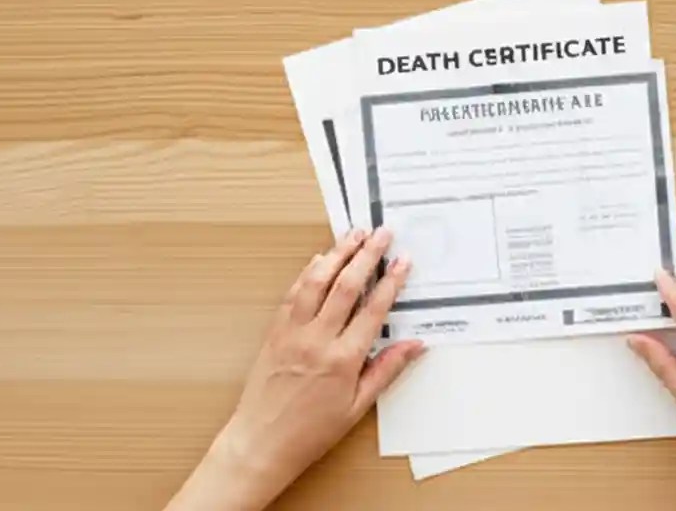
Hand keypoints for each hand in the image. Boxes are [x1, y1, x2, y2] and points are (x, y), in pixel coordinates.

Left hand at [166, 228, 423, 510]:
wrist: (261, 442)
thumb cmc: (310, 431)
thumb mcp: (357, 407)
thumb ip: (386, 370)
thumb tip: (415, 346)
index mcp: (342, 360)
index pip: (373, 309)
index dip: (391, 281)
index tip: (403, 261)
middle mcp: (317, 340)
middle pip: (346, 285)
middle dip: (367, 255)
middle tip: (382, 234)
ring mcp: (292, 333)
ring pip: (316, 281)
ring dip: (337, 254)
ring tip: (354, 235)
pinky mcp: (275, 332)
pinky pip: (293, 293)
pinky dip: (308, 272)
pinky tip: (320, 259)